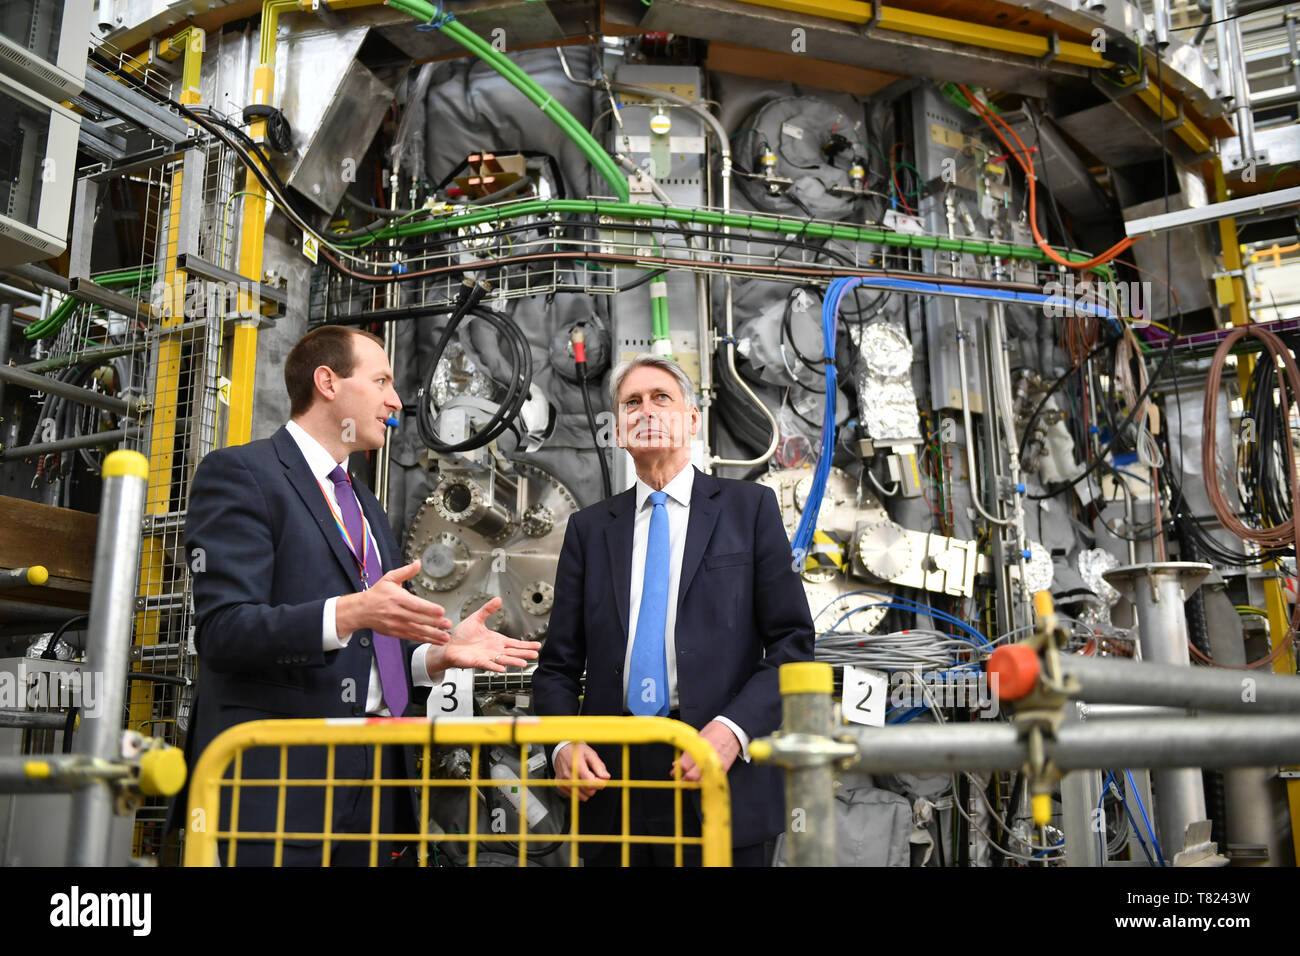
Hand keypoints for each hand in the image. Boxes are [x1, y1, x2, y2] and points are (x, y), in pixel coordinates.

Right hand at [336, 559, 454, 643]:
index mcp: (397, 598)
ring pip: (417, 630)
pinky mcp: (396, 633)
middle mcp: (397, 612)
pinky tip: (435, 640)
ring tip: (445, 636)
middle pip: (418, 619)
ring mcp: (396, 624)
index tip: (441, 611)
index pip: (415, 604)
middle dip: (435, 622)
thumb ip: (405, 572)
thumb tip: (418, 563)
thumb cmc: (377, 594)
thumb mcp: (389, 579)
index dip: (429, 609)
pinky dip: (424, 639)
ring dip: (432, 634)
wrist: (361, 611)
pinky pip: (412, 636)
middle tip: (448, 624)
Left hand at [431, 597, 541, 674]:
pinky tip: (503, 669)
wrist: (448, 644)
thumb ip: (487, 610)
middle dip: (524, 653)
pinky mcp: (478, 662)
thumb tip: (498, 599)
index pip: (514, 643)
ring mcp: (487, 656)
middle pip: (513, 652)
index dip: (526, 645)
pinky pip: (488, 665)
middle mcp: (494, 650)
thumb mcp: (476, 618)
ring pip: (504, 660)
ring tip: (524, 663)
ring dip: (513, 662)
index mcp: (496, 640)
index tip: (537, 646)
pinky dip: (496, 667)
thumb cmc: (461, 635)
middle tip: (536, 655)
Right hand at [554, 742, 609, 800]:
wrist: (562, 750)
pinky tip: (579, 781)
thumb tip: (606, 778)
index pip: (591, 783)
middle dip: (594, 786)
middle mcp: (568, 776)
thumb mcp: (590, 754)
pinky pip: (575, 797)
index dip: (600, 783)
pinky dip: (580, 791)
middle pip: (589, 792)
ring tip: (585, 778)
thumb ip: (599, 766)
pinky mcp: (560, 786)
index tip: (602, 778)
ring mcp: (563, 782)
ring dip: (587, 790)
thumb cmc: (577, 751)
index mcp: (576, 766)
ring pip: (583, 797)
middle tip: (593, 776)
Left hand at [673, 720, 740, 781]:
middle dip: (683, 779)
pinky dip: (703, 782)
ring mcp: (716, 765)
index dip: (677, 771)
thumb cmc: (715, 731)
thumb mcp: (698, 738)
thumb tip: (676, 764)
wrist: (732, 730)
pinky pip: (710, 781)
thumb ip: (687, 752)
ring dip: (693, 783)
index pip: (684, 765)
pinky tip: (699, 780)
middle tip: (680, 778)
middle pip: (691, 776)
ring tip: (688, 781)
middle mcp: (708, 758)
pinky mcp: (723, 770)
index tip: (673, 772)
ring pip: (701, 782)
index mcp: (700, 748)